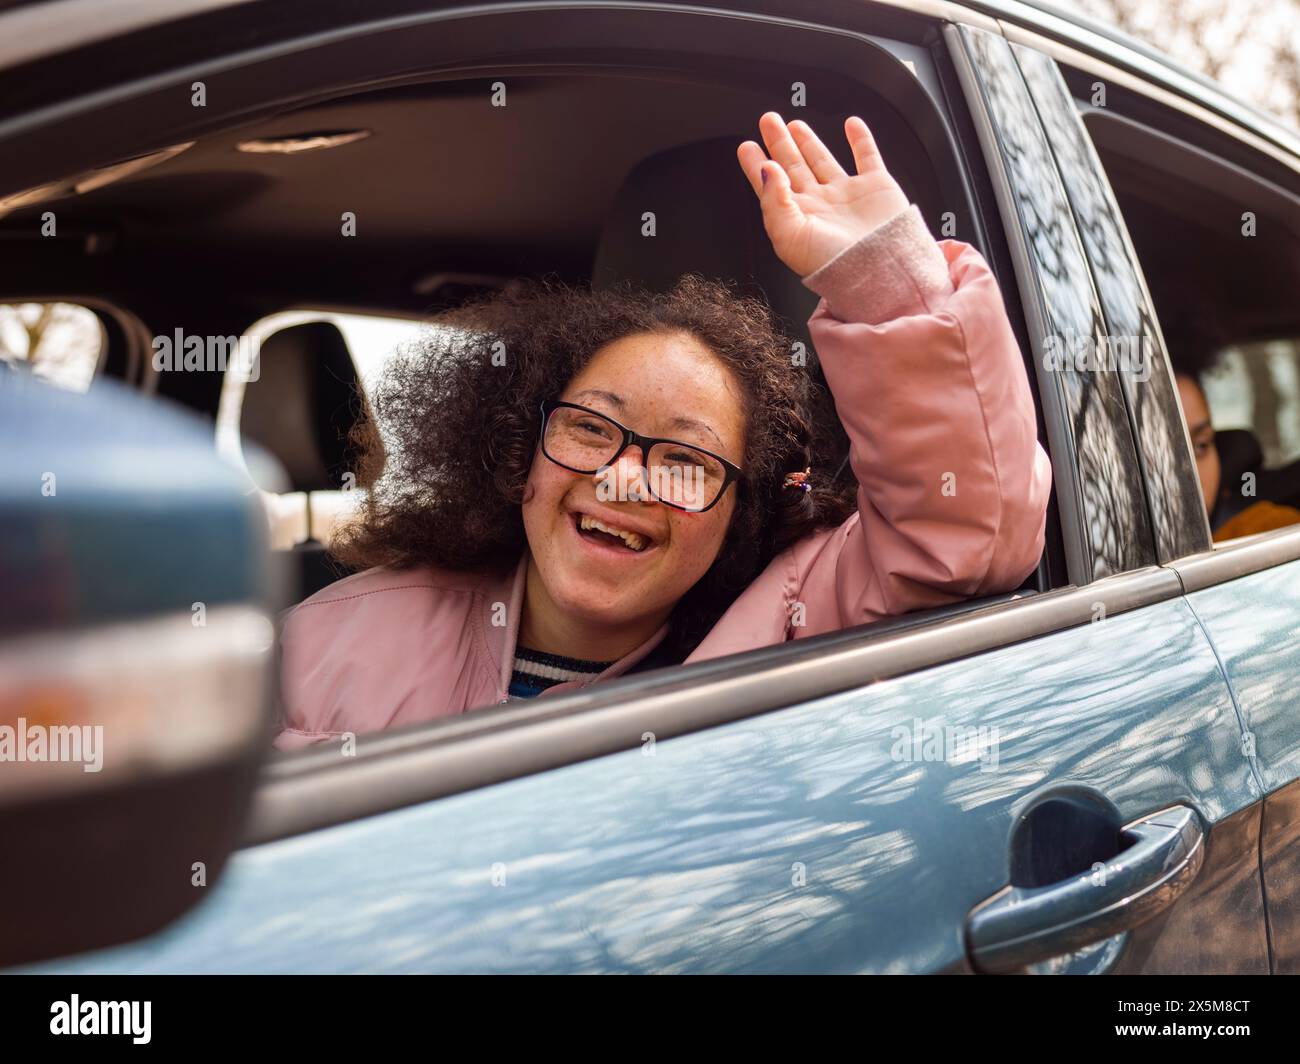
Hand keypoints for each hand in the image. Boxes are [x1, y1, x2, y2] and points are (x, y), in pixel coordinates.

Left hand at [737, 113, 908, 277]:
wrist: (877, 270)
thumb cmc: (833, 264)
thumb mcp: (789, 236)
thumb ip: (773, 200)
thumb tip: (766, 169)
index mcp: (797, 217)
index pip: (771, 186)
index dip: (757, 166)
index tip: (746, 147)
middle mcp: (820, 205)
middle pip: (794, 167)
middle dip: (779, 144)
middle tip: (768, 121)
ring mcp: (847, 195)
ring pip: (823, 160)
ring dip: (808, 142)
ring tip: (794, 124)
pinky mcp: (876, 187)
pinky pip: (867, 156)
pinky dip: (861, 139)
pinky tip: (851, 124)